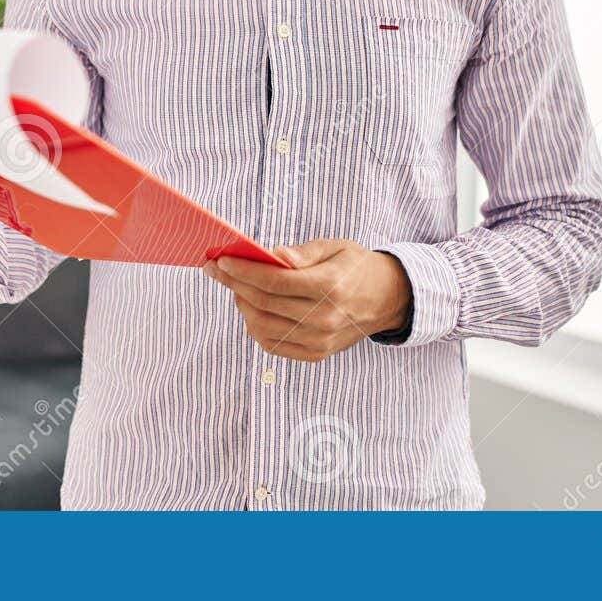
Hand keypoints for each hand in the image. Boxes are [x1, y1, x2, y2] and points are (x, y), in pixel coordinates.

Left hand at [202, 239, 412, 362]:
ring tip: (235, 287)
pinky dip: (254, 326)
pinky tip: (250, 308)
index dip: (243, 271)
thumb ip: (303, 252)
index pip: (275, 281)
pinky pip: (272, 344)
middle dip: (233, 284)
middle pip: (263, 302)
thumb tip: (274, 255)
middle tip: (216, 269)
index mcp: (330, 287)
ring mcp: (319, 341)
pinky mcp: (315, 354)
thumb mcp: (335, 247)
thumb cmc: (356, 267)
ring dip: (241, 305)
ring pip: (262, 326)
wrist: (386, 299)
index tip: (221, 260)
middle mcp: (324, 318)